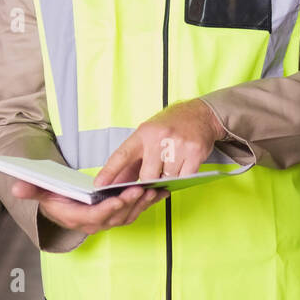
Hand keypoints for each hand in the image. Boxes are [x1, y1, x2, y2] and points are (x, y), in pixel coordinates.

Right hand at [12, 180, 167, 234]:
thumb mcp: (41, 191)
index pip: (95, 217)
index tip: (118, 198)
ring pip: (129, 215)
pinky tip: (161, 191)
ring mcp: (108, 220)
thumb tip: (15, 186)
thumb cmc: (53, 196)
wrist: (63, 204)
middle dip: (130, 204)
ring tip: (153, 189)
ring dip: (142, 204)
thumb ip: (30, 189)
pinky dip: (149, 202)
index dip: (107, 209)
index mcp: (78, 218)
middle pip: (116, 216)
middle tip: (141, 189)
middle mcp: (95, 223)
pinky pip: (136, 210)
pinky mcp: (119, 214)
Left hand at [94, 99, 225, 187]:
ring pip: (166, 178)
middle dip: (149, 180)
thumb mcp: (147, 135)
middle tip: (154, 173)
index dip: (109, 172)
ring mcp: (178, 144)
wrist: (200, 114)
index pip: (122, 155)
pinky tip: (182, 163)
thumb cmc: (170, 125)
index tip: (99, 185)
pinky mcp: (194, 152)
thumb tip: (116, 183)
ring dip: (168, 177)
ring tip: (172, 162)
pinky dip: (182, 176)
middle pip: (147, 175)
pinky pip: (184, 178)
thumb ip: (132, 160)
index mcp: (143, 133)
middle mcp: (159, 138)